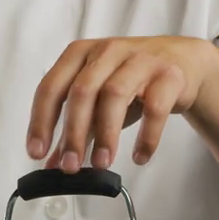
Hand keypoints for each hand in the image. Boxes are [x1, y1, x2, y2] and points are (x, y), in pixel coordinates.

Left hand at [26, 37, 215, 170]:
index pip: (51, 87)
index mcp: (80, 54)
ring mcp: (139, 60)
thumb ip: (76, 129)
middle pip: (82, 91)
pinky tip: (140, 156)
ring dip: (105, 134)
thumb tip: (51, 164)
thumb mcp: (99, 101)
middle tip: (70, 167)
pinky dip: (146, 135)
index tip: (36, 153)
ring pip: (115, 95)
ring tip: (101, 164)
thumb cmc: (132, 81)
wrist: (182, 61)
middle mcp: (106, 52)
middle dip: (72, 132)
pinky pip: (155, 107)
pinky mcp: (168, 75)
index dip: (40, 121)